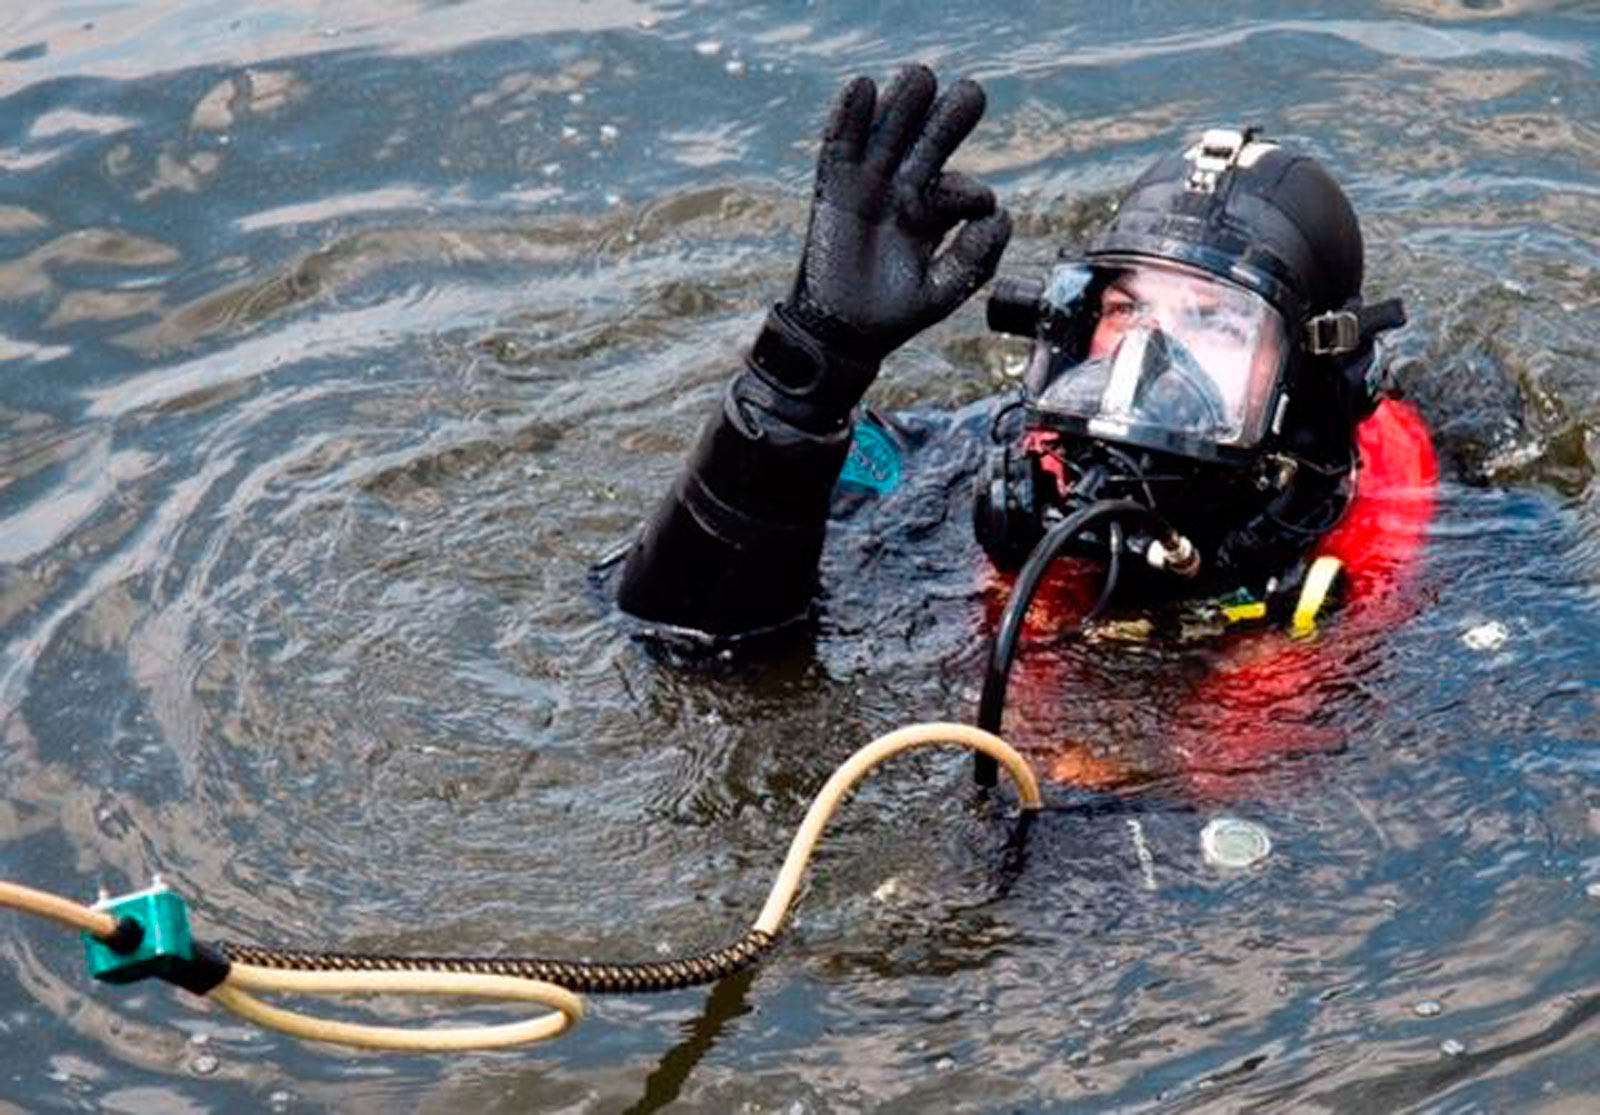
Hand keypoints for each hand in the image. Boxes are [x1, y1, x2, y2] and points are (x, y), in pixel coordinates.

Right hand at [791, 64, 1011, 355]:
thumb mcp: (944, 290)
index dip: (968, 194)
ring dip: (905, 103)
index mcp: (933, 211)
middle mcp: (903, 189)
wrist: (841, 332)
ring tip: (920, 78)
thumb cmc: (893, 313)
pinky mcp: (833, 186)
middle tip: (971, 94)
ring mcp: (868, 183)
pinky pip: (840, 143)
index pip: (958, 186)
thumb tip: (1000, 213)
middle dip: (950, 116)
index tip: (973, 207)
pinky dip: (849, 115)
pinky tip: (863, 87)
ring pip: (889, 131)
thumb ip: (977, 257)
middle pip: (929, 139)